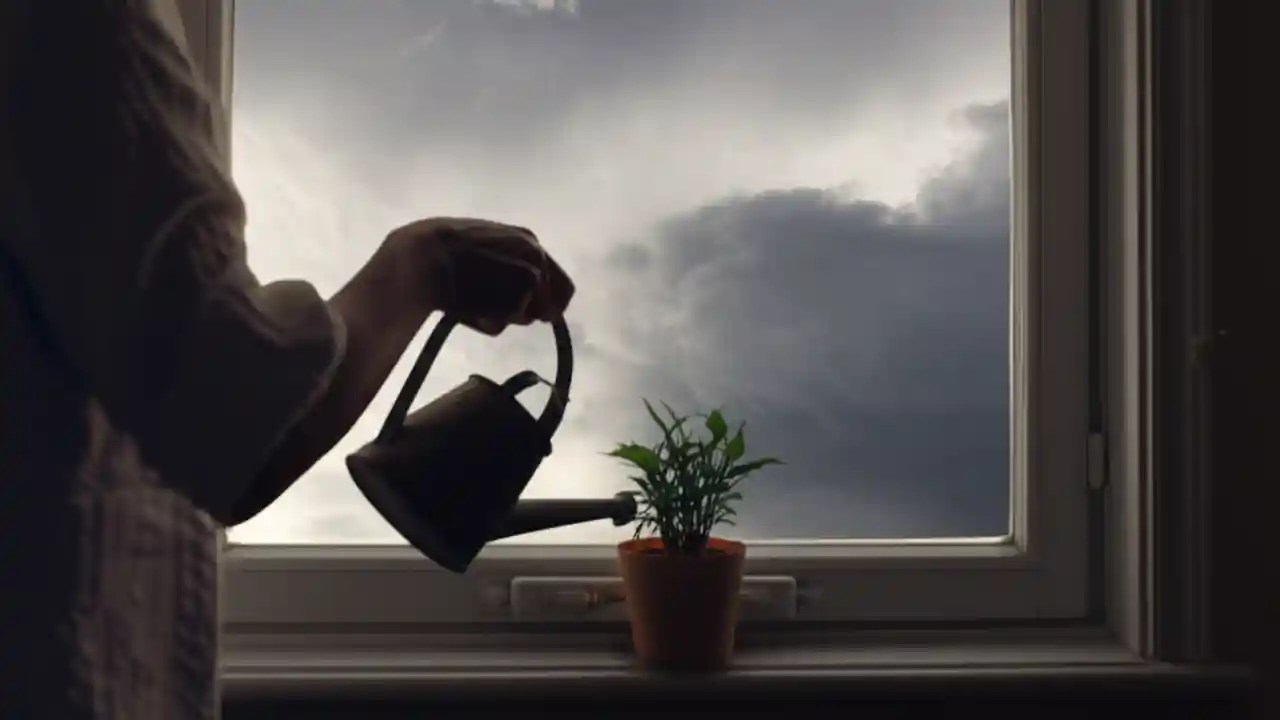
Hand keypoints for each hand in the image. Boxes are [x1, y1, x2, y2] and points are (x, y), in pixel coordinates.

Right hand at [386, 217, 574, 335]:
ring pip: (522, 317)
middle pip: (547, 305)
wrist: (422, 257)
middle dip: (524, 312)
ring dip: (500, 316)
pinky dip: (484, 322)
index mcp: (528, 240)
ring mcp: (530, 279)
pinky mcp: (516, 300)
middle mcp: (537, 258)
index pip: (559, 283)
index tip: (534, 314)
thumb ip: (507, 265)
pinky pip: (500, 325)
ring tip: (469, 300)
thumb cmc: (441, 248)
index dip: (547, 303)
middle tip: (489, 306)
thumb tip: (524, 293)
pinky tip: (463, 306)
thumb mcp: (482, 245)